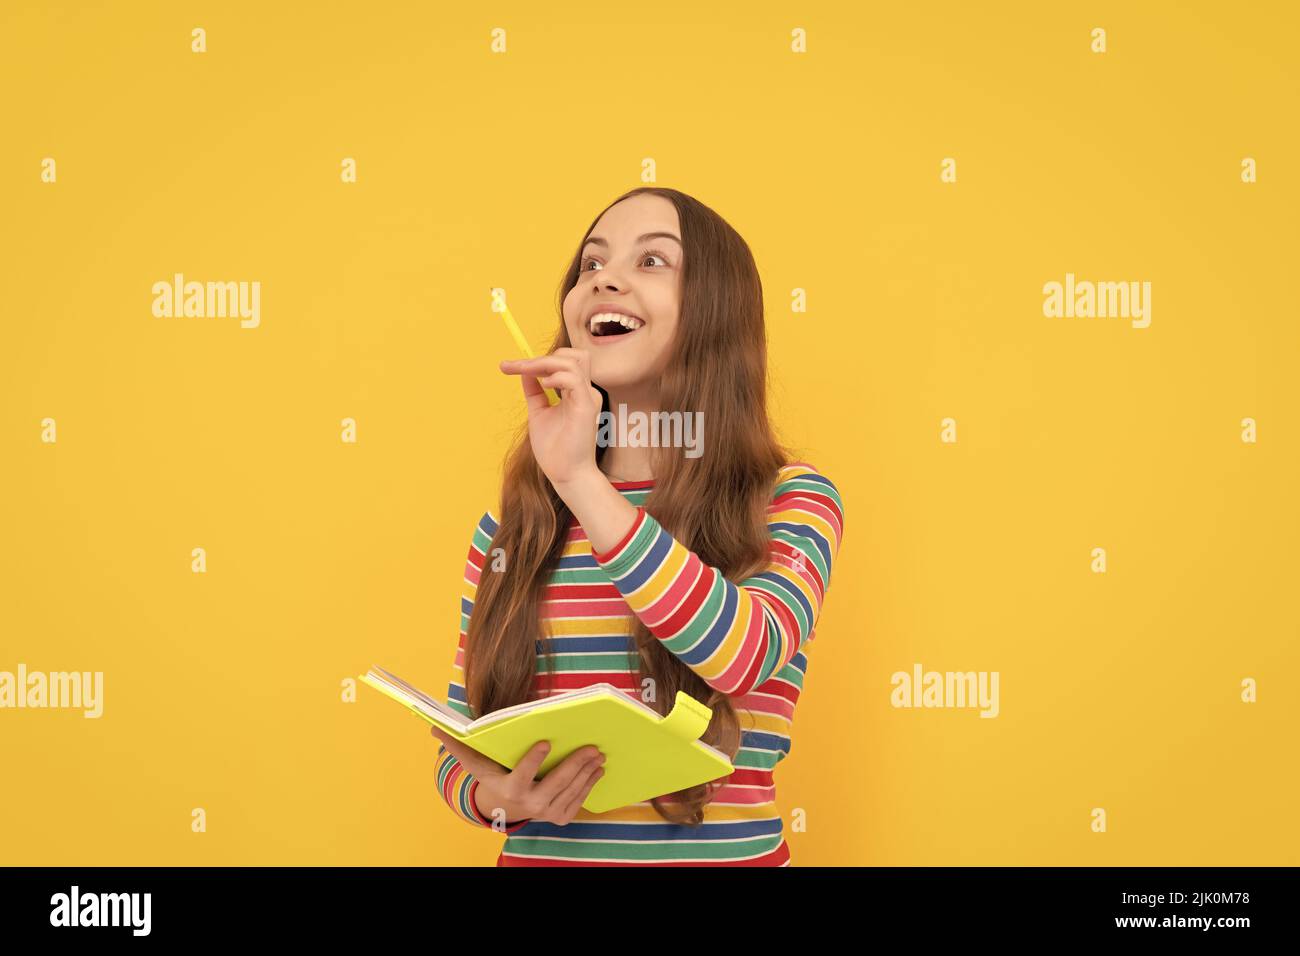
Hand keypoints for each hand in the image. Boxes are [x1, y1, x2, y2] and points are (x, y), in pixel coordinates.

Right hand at [431, 726, 605, 825]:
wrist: (506, 806)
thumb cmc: (493, 775)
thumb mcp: (475, 762)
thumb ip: (458, 745)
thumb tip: (434, 728)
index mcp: (509, 788)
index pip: (521, 775)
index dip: (533, 760)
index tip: (546, 742)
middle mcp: (529, 804)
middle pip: (555, 784)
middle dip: (575, 765)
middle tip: (591, 747)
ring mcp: (546, 813)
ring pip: (570, 792)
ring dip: (587, 773)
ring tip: (598, 755)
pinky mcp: (559, 817)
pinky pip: (577, 802)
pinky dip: (589, 786)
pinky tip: (597, 770)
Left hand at [499, 348, 603, 487]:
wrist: (565, 474)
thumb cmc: (555, 449)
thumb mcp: (539, 413)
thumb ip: (534, 392)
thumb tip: (524, 372)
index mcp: (575, 392)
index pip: (562, 363)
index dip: (535, 360)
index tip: (507, 366)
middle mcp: (584, 392)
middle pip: (572, 355)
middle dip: (542, 357)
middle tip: (515, 367)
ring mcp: (588, 398)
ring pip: (572, 362)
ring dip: (544, 363)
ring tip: (525, 372)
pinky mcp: (587, 407)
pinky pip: (573, 379)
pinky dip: (556, 377)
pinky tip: (543, 385)